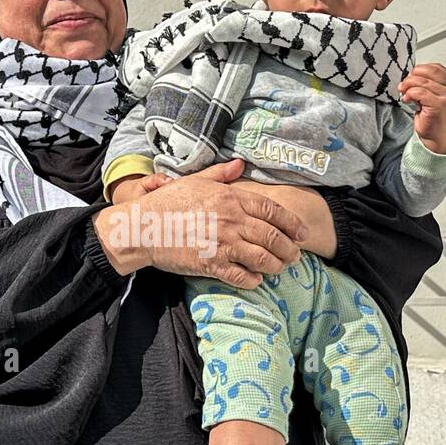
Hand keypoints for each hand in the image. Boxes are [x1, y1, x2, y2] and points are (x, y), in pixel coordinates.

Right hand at [93, 159, 306, 288]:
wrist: (142, 227)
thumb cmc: (167, 202)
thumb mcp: (195, 181)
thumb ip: (221, 174)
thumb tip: (240, 164)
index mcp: (230, 198)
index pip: (272, 210)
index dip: (292, 224)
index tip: (302, 234)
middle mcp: (231, 220)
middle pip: (273, 236)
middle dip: (290, 249)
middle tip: (295, 256)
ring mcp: (222, 243)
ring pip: (262, 258)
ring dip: (276, 266)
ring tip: (280, 268)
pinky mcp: (210, 264)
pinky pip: (241, 276)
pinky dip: (254, 280)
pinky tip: (257, 280)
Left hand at [398, 62, 445, 153]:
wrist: (437, 135)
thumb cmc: (432, 115)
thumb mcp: (431, 94)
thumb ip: (426, 83)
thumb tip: (410, 75)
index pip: (435, 67)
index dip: (419, 69)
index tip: (410, 77)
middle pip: (427, 72)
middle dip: (411, 77)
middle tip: (403, 85)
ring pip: (421, 82)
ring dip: (408, 87)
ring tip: (404, 94)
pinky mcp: (439, 104)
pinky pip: (419, 92)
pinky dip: (409, 94)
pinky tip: (407, 100)